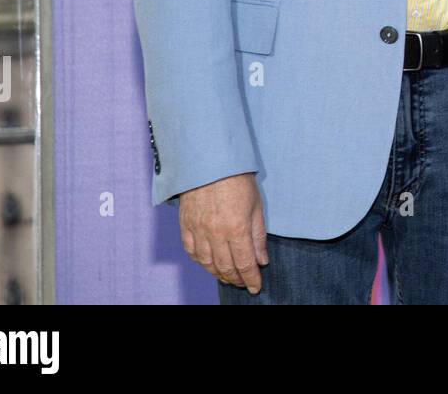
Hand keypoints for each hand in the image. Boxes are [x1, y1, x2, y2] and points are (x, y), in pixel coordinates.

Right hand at [178, 172, 267, 292]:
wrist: (209, 160)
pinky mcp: (186, 226)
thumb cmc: (238, 179)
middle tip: (244, 283)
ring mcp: (198, 231)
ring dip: (219, 274)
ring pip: (208, 264)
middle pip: (226, 267)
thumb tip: (262, 260)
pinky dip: (202, 262)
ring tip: (229, 277)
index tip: (256, 287)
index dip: (251, 279)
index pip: (245, 264)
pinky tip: (209, 264)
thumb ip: (258, 236)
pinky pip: (192, 252)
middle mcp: (216, 234)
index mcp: (237, 228)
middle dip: (237, 279)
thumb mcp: (256, 205)